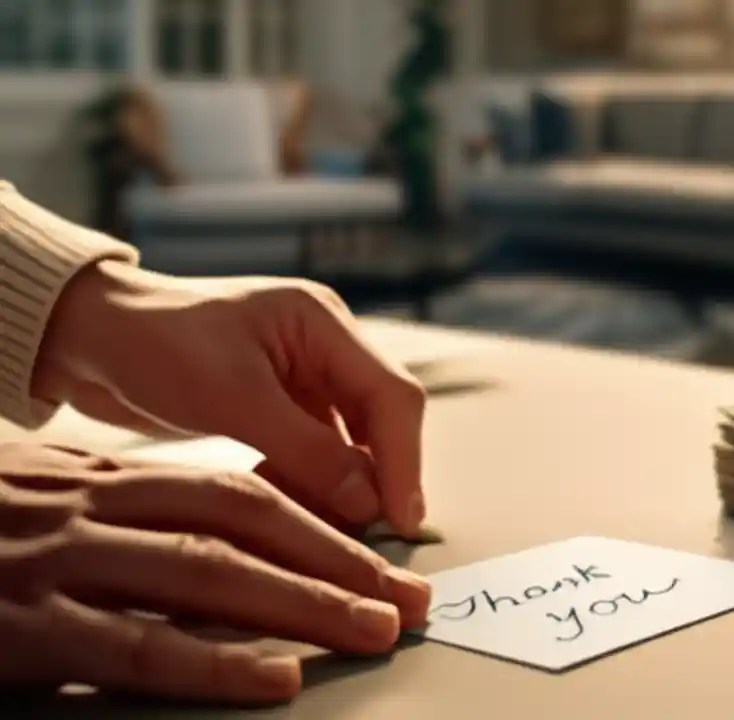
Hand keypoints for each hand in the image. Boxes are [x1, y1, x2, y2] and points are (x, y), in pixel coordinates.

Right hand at [0, 443, 430, 703]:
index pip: (237, 490)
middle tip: (412, 600)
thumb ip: (123, 518)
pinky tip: (276, 678)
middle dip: (339, 561)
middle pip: (247, 521)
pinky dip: (210, 662)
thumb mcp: (43, 506)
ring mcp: (56, 564)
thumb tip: (217, 557)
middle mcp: (93, 508)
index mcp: (103, 479)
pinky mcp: (23, 628)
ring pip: (208, 574)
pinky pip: (133, 644)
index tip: (383, 557)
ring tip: (377, 630)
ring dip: (304, 604)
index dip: (319, 523)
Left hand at [31, 261, 425, 536]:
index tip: (402, 519)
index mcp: (323, 323)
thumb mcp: (232, 398)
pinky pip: (314, 453)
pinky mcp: (277, 407)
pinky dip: (309, 484)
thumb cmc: (151, 345)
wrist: (83, 338)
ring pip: (349, 442)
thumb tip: (370, 502)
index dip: (405, 459)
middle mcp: (323, 347)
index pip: (392, 394)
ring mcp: (302, 378)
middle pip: (379, 419)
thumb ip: (308, 450)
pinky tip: (291, 509)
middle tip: (375, 535)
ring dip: (342, 486)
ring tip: (327, 530)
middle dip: (378, 476)